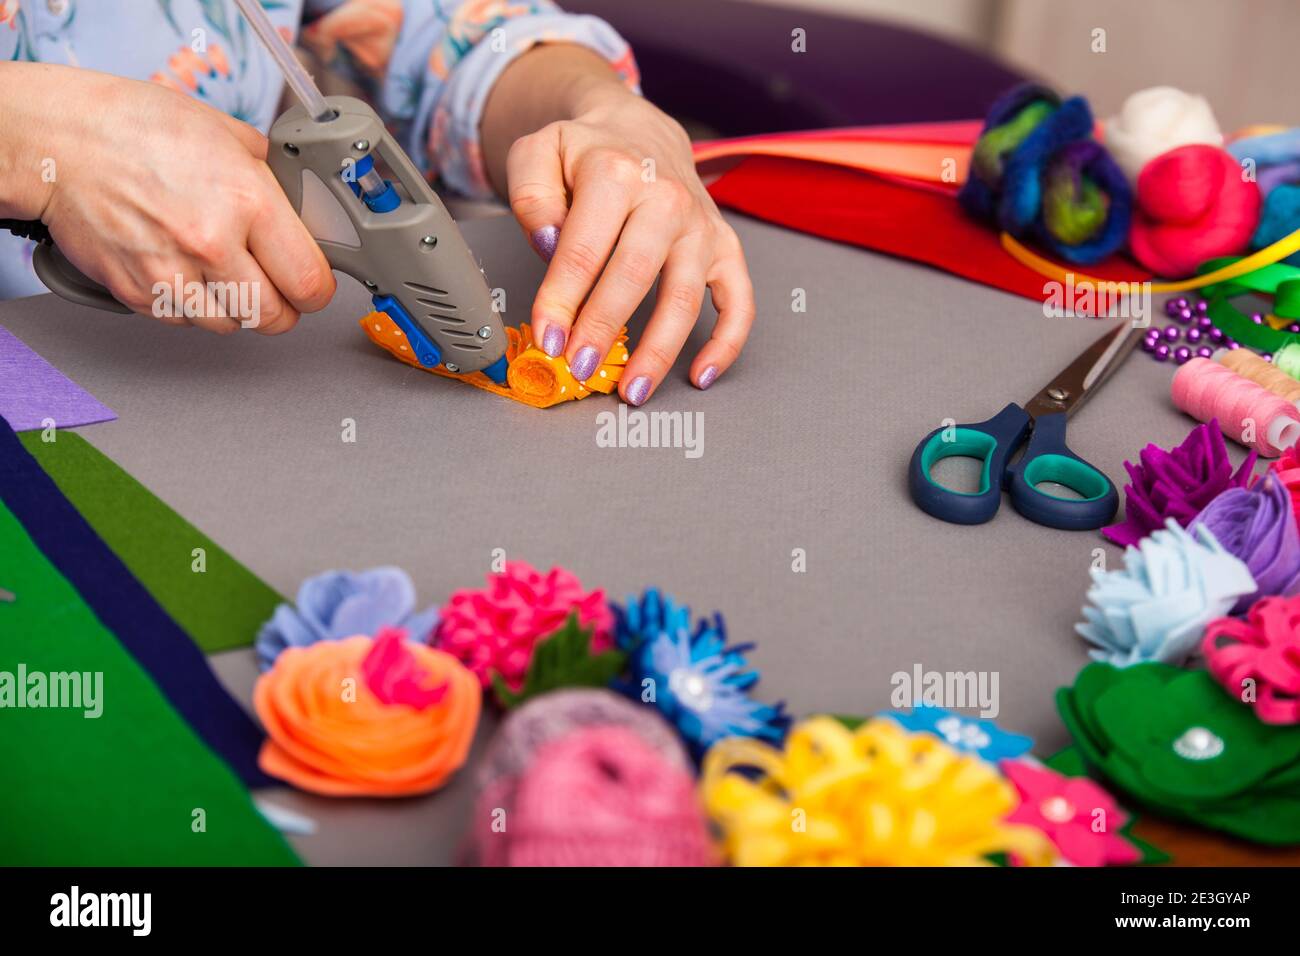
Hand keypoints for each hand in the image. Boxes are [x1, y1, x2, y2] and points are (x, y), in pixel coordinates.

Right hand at [4, 63, 332, 332]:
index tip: (313, 285)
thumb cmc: (135, 127)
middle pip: (275, 317)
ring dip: (236, 308)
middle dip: (282, 305)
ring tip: (223, 272)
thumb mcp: (227, 134)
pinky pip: (185, 321)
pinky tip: (185, 270)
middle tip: (274, 286)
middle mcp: (212, 244)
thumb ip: (271, 177)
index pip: (310, 282)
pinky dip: (193, 306)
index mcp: (247, 201)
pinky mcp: (138, 293)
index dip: (317, 289)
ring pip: (231, 326)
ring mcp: (172, 274)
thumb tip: (302, 207)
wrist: (58, 140)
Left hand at [496, 61, 754, 403]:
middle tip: (580, 368)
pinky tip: (700, 374)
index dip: (561, 300)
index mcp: (617, 172)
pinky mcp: (724, 248)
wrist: (639, 131)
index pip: (583, 249)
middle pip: (634, 277)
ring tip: (632, 390)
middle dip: (604, 330)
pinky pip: (738, 301)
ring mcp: (701, 227)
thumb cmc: (586, 152)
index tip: (547, 338)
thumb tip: (547, 244)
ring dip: (658, 351)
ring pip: (684, 299)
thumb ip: (530, 194)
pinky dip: (726, 343)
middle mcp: (666, 199)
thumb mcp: (539, 152)